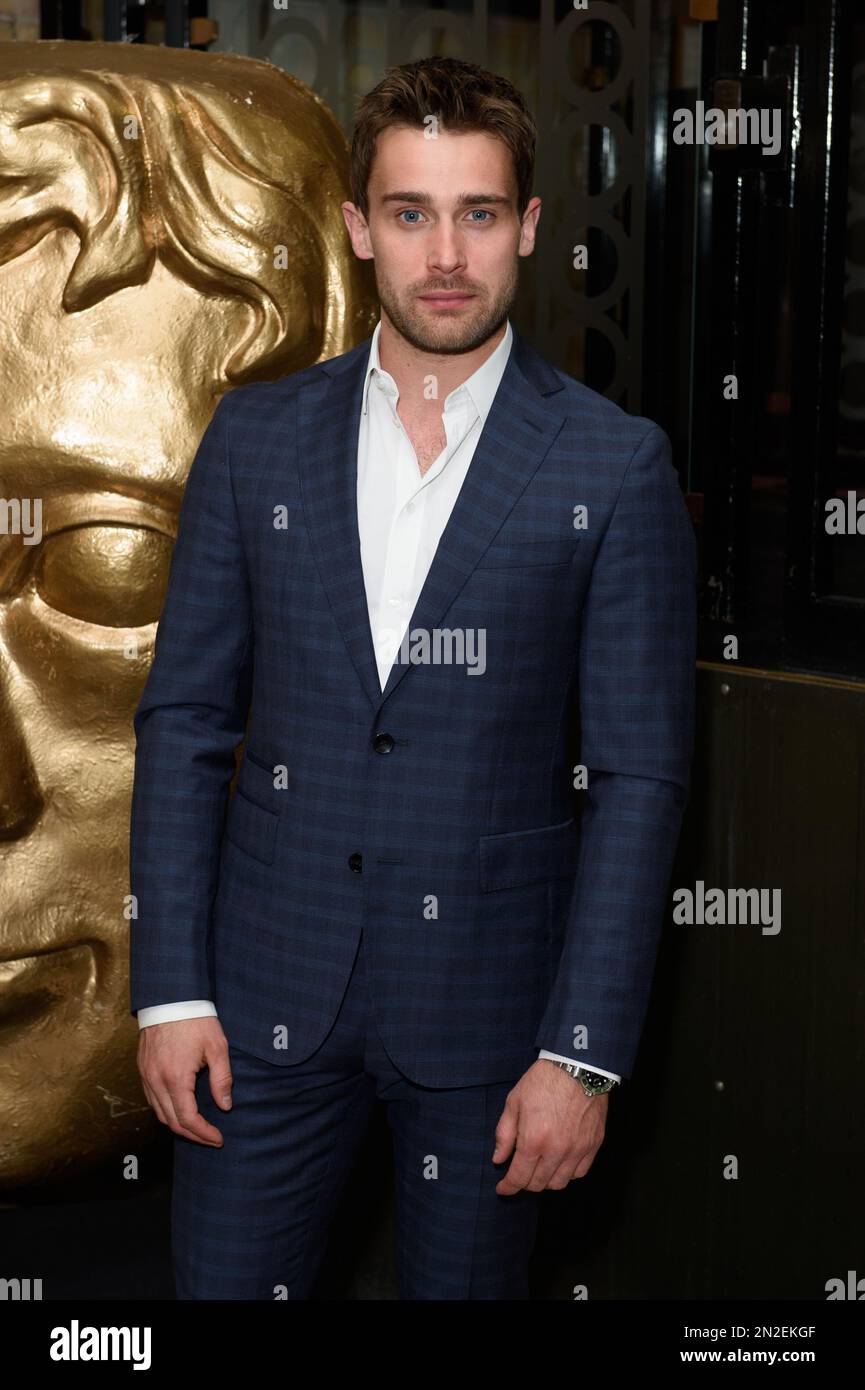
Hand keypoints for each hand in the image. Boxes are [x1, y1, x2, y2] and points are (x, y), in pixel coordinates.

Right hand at [137, 1017, 231, 1145]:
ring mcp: (146, 1076)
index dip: (204, 1133)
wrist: (170, 998)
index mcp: (176, 1078)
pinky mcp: (143, 1070)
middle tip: (211, 1138)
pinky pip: (152, 1100)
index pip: (188, 1119)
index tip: (218, 1138)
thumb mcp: (217, 1047)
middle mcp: (156, 1081)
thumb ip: (222, 1079)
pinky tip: (179, 1110)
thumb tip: (225, 1105)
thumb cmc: (196, 1020)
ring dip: (178, 1125)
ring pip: (159, 1113)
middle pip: (172, 1122)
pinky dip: (166, 1111)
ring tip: (198, 1128)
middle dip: (192, 1135)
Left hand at [492, 1059, 607, 1193]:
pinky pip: (579, 1172)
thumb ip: (504, 1134)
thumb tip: (498, 1159)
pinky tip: (559, 1163)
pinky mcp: (593, 1145)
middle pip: (538, 1184)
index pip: (519, 1178)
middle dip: (524, 1184)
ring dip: (546, 1181)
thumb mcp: (514, 1102)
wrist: (578, 1066)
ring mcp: (578, 1149)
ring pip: (560, 1183)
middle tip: (519, 1174)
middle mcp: (557, 1150)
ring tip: (539, 1169)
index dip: (508, 1187)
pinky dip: (567, 1173)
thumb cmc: (543, 1081)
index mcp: (534, 1140)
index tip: (502, 1188)